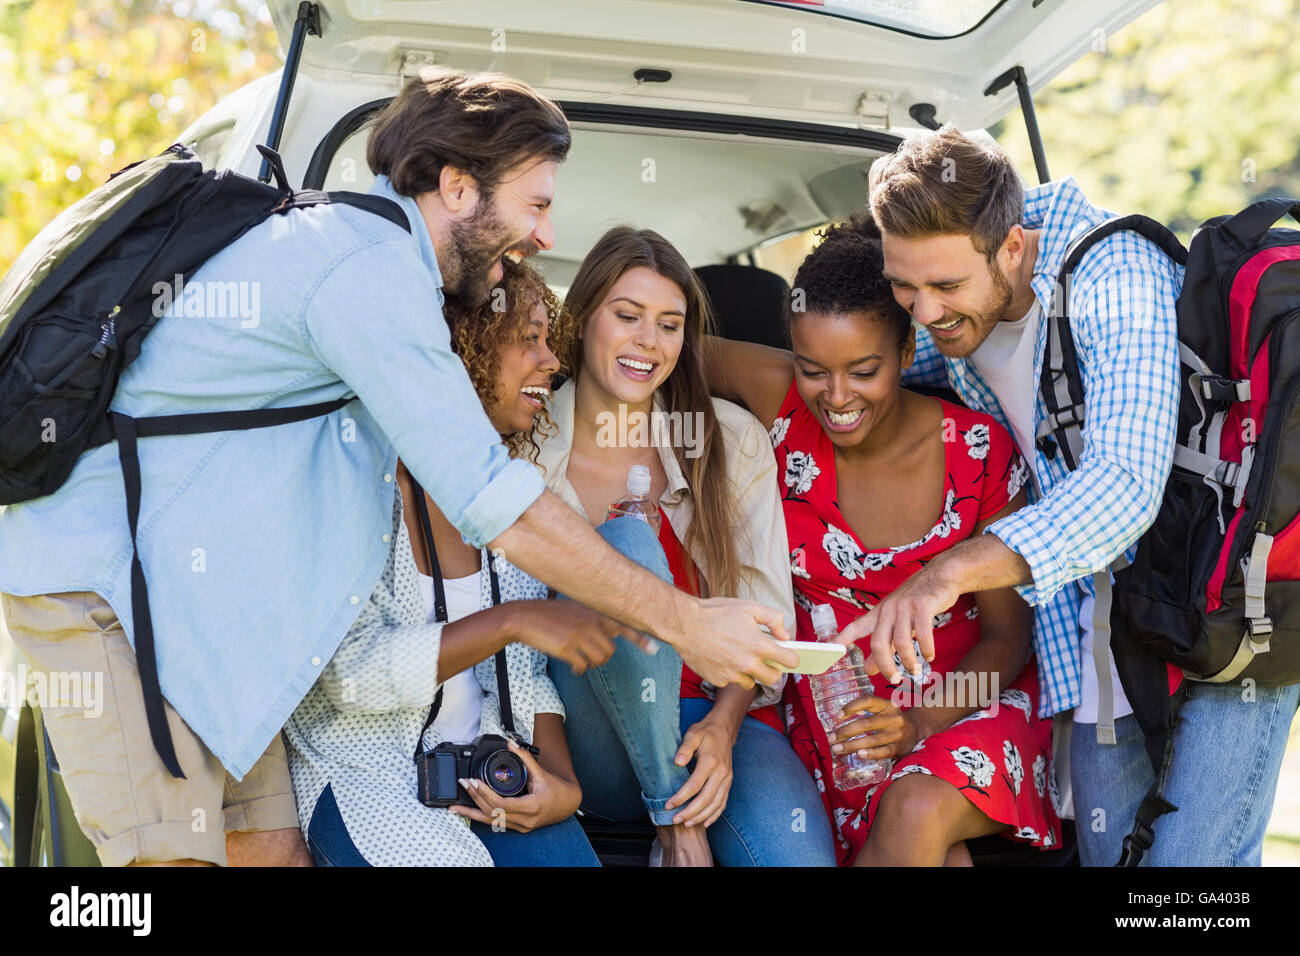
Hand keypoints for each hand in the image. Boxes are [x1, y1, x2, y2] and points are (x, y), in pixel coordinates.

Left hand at [448, 739, 580, 832]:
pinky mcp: (518, 827)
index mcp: (532, 806)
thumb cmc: (557, 789)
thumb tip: (511, 743)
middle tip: (464, 783)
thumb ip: (525, 758)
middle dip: (475, 798)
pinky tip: (469, 813)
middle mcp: (525, 820)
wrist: (568, 804)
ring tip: (454, 806)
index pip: (502, 804)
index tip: (475, 781)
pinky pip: (496, 824)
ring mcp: (521, 826)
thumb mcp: (542, 772)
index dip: (485, 794)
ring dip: (472, 812)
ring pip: (491, 822)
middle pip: (493, 813)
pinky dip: (481, 817)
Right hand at [502, 600, 638, 674]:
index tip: (654, 649)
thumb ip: (594, 619)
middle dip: (601, 658)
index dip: (640, 638)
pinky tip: (572, 665)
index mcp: (594, 612)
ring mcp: (579, 634)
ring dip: (591, 664)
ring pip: (599, 660)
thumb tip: (612, 636)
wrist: (524, 617)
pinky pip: (583, 666)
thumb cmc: (551, 615)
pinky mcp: (567, 647)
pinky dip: (579, 669)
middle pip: (610, 651)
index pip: (623, 625)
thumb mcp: (576, 609)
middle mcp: (590, 622)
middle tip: (589, 656)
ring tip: (580, 660)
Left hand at [664, 717, 736, 827]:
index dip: (681, 797)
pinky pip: (723, 802)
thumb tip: (678, 762)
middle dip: (690, 812)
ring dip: (701, 816)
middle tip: (676, 819)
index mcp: (710, 762)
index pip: (694, 785)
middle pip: (706, 798)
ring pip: (716, 804)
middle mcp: (721, 773)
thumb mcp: (693, 733)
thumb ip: (685, 747)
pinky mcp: (729, 782)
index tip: (668, 805)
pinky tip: (705, 822)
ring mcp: (727, 779)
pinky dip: (715, 814)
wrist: (724, 729)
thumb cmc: (705, 732)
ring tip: (687, 823)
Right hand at [670, 597, 796, 689]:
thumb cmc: (716, 613)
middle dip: (772, 670)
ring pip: (751, 682)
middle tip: (764, 659)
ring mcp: (733, 674)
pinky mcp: (718, 680)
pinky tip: (723, 658)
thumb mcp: (749, 607)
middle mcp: (748, 664)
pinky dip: (731, 673)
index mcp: (759, 646)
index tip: (787, 655)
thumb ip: (774, 619)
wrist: (685, 624)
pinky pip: (731, 681)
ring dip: (750, 673)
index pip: (789, 661)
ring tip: (740, 657)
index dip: (791, 657)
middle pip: (773, 679)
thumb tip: (785, 636)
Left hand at [826, 695, 922, 762]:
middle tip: (831, 738)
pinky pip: (883, 752)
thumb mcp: (883, 709)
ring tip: (837, 749)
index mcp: (887, 705)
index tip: (837, 717)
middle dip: (845, 732)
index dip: (851, 707)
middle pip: (866, 724)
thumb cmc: (891, 719)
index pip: (867, 701)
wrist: (917, 730)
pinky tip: (858, 755)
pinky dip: (870, 754)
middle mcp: (893, 718)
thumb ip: (866, 711)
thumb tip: (838, 722)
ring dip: (852, 745)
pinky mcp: (899, 749)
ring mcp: (897, 734)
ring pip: (872, 740)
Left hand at [836, 565, 958, 681]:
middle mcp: (888, 609)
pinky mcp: (924, 605)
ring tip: (915, 670)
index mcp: (879, 614)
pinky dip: (926, 649)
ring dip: (909, 661)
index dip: (842, 639)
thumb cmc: (915, 602)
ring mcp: (905, 606)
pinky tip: (929, 656)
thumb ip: (883, 646)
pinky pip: (923, 633)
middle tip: (894, 679)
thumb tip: (869, 670)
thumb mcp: (896, 622)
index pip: (856, 627)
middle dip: (885, 666)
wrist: (939, 576)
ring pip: (901, 641)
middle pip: (878, 643)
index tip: (831, 652)